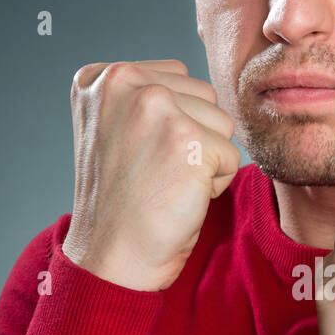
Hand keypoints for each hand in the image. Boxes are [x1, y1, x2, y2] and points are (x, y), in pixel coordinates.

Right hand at [61, 59, 239, 289]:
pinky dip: (215, 185)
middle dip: (193, 138)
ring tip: (165, 183)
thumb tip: (199, 86)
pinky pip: (232, 157)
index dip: (172, 124)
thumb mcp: (116, 129)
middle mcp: (123, 81)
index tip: (137, 155)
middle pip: (204, 96)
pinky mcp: (188, 139)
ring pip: (222, 123)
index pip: (177, 78)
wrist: (112, 257)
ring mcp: (156, 107)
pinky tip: (178, 197)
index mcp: (102, 77)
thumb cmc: (121, 202)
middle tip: (153, 173)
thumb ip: (144, 97)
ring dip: (206, 159)